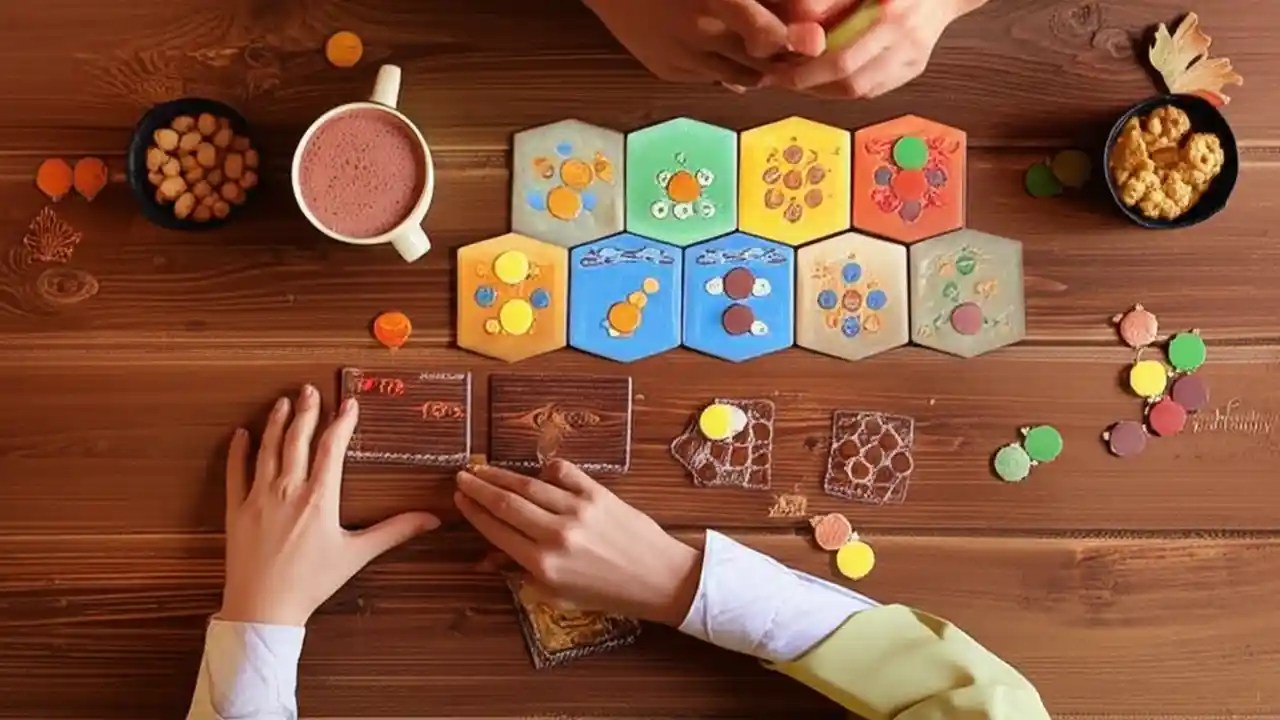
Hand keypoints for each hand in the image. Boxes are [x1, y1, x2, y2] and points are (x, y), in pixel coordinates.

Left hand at [220, 386, 440, 625]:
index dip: (341, 422)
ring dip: (276, 423)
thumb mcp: (356, 554)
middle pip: (297, 440)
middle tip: (310, 389)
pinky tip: (243, 433)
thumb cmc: (312, 583)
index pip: (331, 448)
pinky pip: (235, 472)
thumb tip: (431, 519)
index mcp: (319, 498)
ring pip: (268, 449)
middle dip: (306, 411)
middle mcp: (288, 490)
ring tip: (282, 402)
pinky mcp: (236, 510)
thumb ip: (394, 532)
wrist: (263, 608)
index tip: (349, 404)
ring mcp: (258, 497)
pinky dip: (239, 450)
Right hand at [455, 460, 700, 625]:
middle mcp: (556, 535)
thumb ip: (522, 573)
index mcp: (543, 565)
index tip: (459, 499)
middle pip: (506, 502)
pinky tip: (536, 471)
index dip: (474, 513)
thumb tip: (485, 559)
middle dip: (479, 487)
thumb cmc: (609, 593)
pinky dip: (546, 468)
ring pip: (529, 484)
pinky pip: (563, 472)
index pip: (497, 531)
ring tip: (483, 468)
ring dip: (501, 474)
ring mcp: (578, 510)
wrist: (659, 578)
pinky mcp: (598, 493)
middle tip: (462, 476)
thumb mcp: (559, 594)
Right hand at [582, 0, 825, 88]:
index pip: (767, 35)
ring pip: (741, 77)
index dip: (794, 41)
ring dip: (761, 68)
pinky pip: (713, 78)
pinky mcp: (667, 70)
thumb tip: (800, 18)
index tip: (812, 41)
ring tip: (769, 51)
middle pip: (761, 63)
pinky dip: (730, 68)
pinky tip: (731, 49)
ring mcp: (680, 57)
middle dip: (786, 60)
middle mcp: (698, 32)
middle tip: (801, 50)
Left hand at [768, 0, 984, 97]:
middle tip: (776, 79)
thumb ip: (829, 1)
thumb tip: (796, 24)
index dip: (804, 71)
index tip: (775, 68)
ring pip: (859, 90)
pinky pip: (873, 89)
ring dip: (822, 91)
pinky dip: (843, 89)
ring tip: (794, 80)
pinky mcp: (914, 67)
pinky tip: (822, 80)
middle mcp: (905, 38)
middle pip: (848, 81)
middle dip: (807, 85)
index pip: (840, 59)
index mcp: (889, 12)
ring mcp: (913, 56)